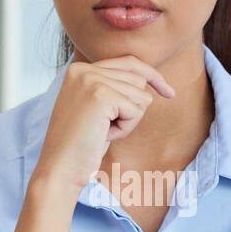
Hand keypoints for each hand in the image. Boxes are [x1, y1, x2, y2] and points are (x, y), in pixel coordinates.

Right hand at [34, 54, 175, 195]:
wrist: (60, 168)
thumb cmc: (81, 145)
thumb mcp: (96, 110)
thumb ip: (113, 88)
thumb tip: (148, 79)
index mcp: (79, 69)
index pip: (129, 62)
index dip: (152, 77)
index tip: (169, 93)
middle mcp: (83, 69)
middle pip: (138, 79)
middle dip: (132, 109)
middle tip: (105, 128)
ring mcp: (91, 80)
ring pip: (140, 95)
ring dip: (128, 120)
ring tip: (102, 131)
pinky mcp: (101, 95)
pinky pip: (136, 110)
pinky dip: (126, 128)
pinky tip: (104, 135)